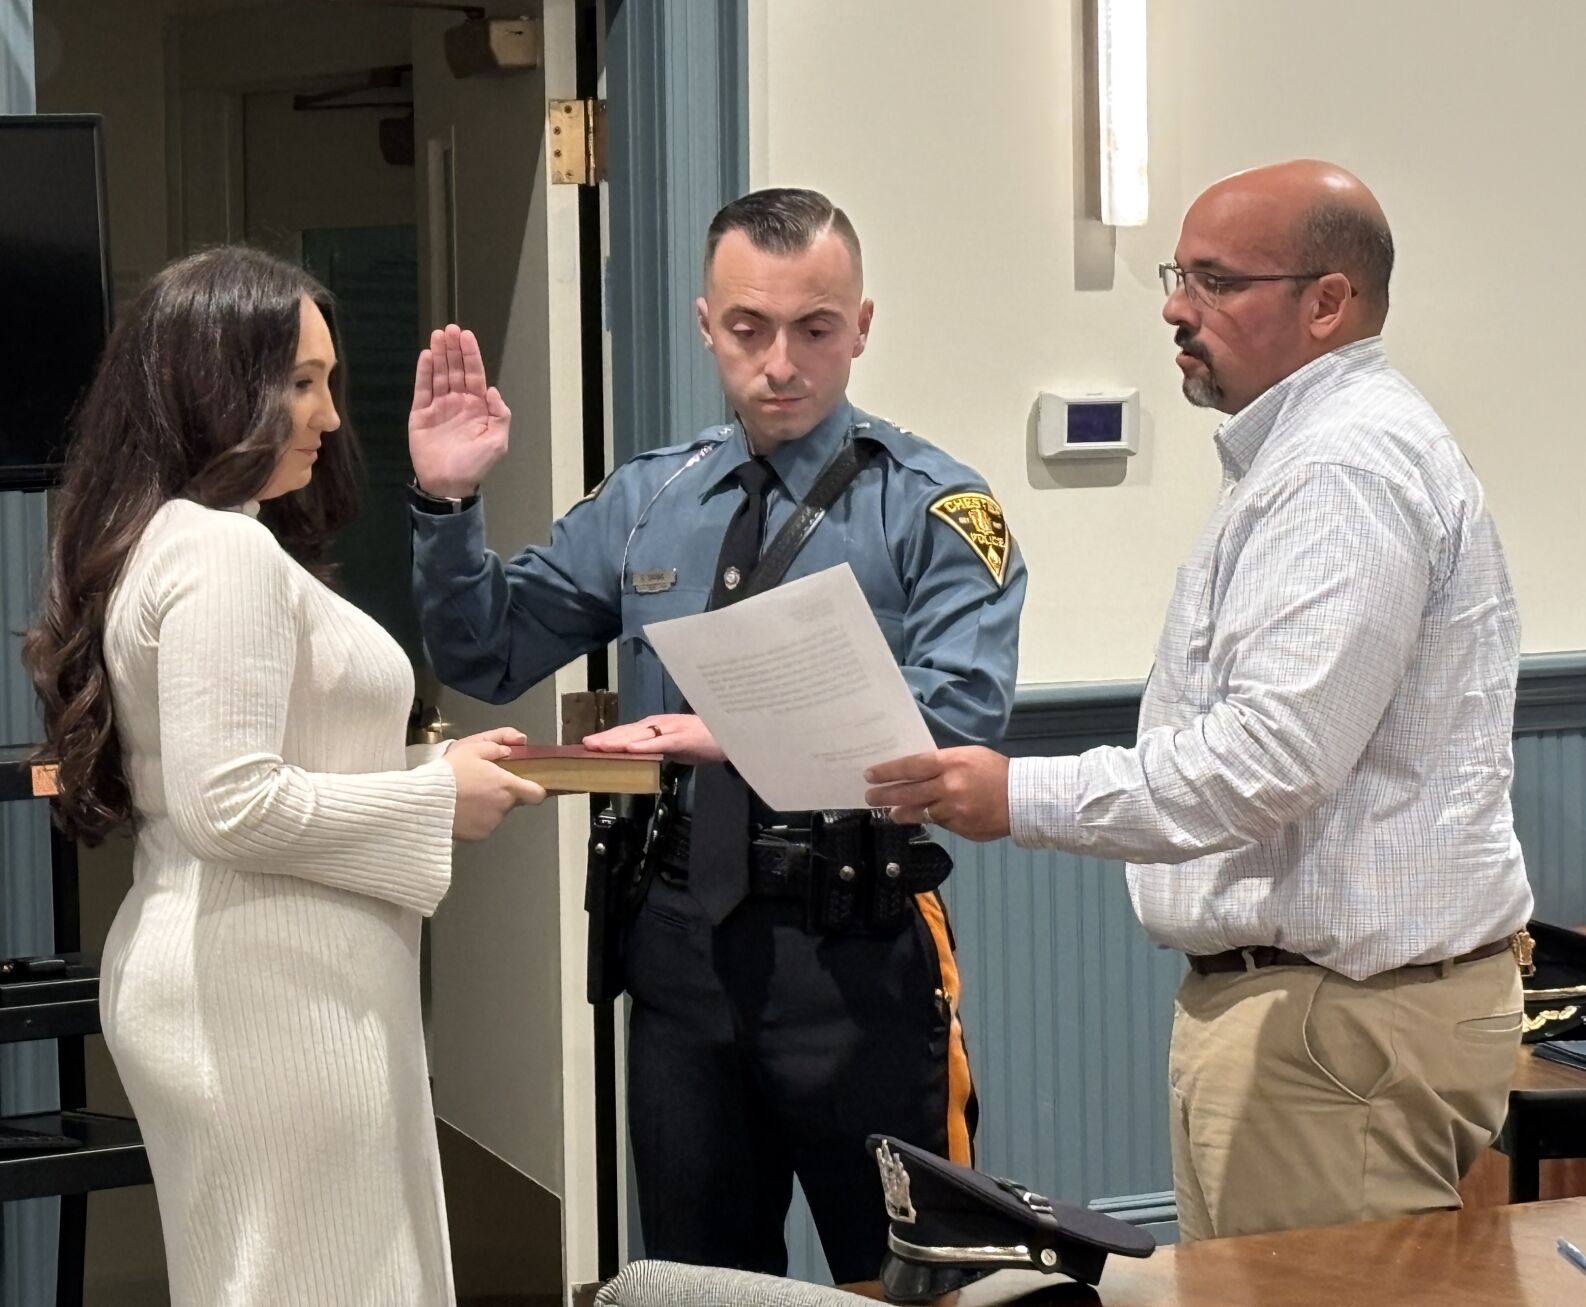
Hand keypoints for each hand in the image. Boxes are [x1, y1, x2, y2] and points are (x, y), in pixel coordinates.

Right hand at [409, 324, 510, 499]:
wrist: (448, 483)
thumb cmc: (475, 464)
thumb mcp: (497, 442)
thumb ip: (500, 414)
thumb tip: (494, 390)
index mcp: (477, 407)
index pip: (474, 375)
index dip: (470, 355)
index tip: (466, 335)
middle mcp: (457, 402)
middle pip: (455, 370)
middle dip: (453, 349)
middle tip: (450, 328)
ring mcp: (438, 407)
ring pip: (439, 375)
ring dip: (439, 355)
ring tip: (437, 335)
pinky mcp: (421, 414)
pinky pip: (422, 389)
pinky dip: (424, 372)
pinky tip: (426, 356)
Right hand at [445, 727, 544, 840]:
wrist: (425, 801)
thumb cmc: (449, 773)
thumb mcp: (471, 748)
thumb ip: (498, 745)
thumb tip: (515, 746)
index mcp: (507, 786)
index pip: (537, 794)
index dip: (534, 789)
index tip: (526, 784)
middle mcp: (504, 807)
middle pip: (513, 801)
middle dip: (503, 794)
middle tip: (481, 785)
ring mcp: (492, 823)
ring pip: (498, 813)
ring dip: (489, 806)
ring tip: (467, 797)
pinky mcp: (479, 836)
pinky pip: (484, 825)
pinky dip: (477, 818)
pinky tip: (462, 809)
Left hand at [582, 714, 725, 766]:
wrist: (734, 734)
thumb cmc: (706, 740)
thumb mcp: (676, 747)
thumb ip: (658, 751)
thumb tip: (639, 760)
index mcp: (658, 726)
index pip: (627, 732)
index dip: (608, 737)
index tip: (588, 743)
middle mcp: (661, 724)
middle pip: (628, 731)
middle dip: (606, 738)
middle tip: (584, 745)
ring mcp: (672, 729)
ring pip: (639, 735)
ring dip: (618, 740)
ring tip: (599, 746)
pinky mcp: (684, 738)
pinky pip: (661, 743)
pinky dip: (645, 746)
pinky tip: (630, 750)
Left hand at [864, 746, 1011, 841]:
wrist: (1023, 798)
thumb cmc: (995, 771)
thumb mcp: (968, 757)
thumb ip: (942, 764)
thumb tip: (916, 773)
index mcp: (950, 763)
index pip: (910, 766)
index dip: (888, 772)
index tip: (870, 775)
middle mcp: (948, 786)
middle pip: (908, 792)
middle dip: (885, 795)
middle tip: (869, 797)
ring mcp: (953, 810)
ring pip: (918, 813)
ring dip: (901, 813)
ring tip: (891, 813)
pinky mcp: (960, 828)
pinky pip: (938, 824)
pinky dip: (930, 820)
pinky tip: (922, 818)